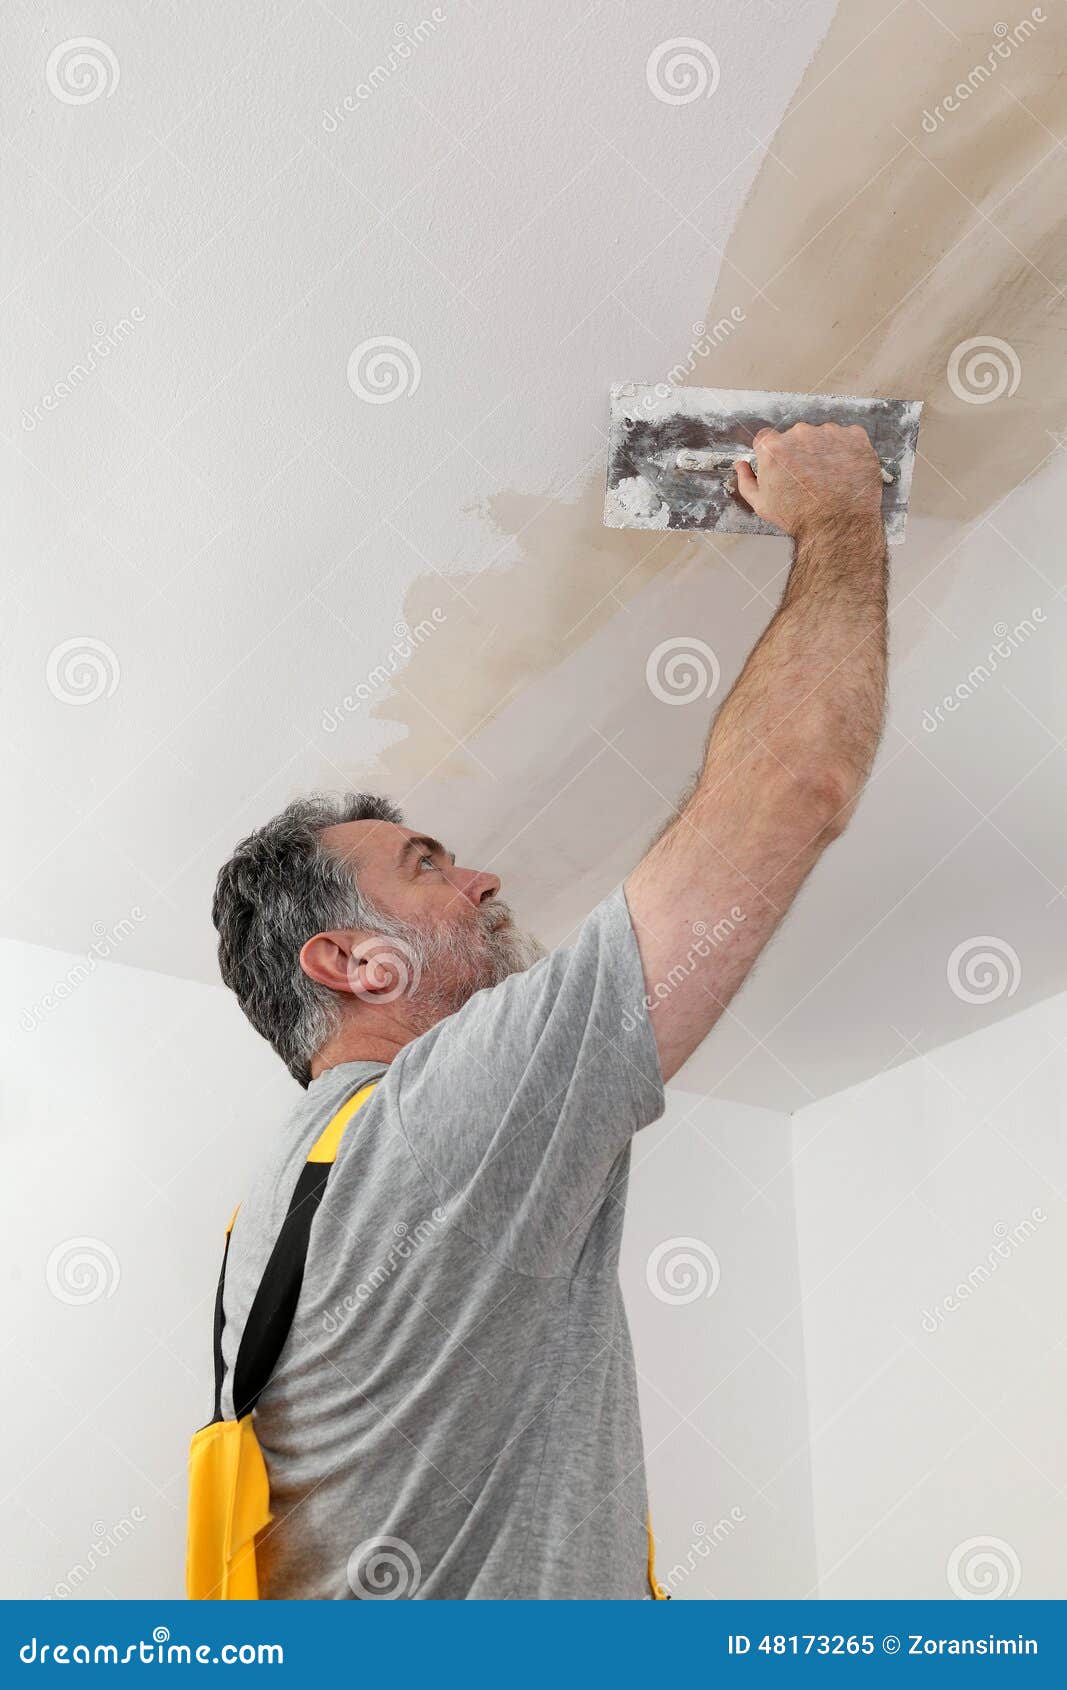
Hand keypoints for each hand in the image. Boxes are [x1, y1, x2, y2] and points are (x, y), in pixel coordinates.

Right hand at [734, 421, 884, 536]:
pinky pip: (848, 438)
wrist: (838, 526)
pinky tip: (845, 472)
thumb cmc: (799, 518)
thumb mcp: (762, 504)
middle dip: (800, 452)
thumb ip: (746, 480)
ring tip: (829, 477)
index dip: (775, 456)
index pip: (767, 439)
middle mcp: (799, 433)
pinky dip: (847, 451)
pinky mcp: (854, 436)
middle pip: (796, 436)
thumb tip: (740, 465)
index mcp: (773, 447)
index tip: (784, 468)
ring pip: (822, 436)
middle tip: (808, 478)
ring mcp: (829, 432)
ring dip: (824, 450)